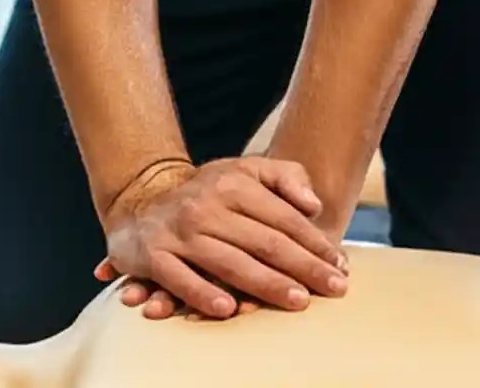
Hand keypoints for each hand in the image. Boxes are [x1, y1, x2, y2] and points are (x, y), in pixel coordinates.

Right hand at [94, 156, 348, 319]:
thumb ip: (286, 178)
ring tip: (299, 300)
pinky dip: (203, 295)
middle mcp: (207, 207)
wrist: (140, 197)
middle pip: (265, 242)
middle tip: (335, 288)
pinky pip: (181, 280)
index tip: (340, 265)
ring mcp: (180, 232)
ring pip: (231, 263)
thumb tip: (314, 205)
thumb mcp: (246, 169)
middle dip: (304, 268)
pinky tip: (228, 309)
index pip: (284, 218)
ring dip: (267, 284)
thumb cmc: (208, 190)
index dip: (315, 243)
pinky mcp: (154, 256)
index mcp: (234, 184)